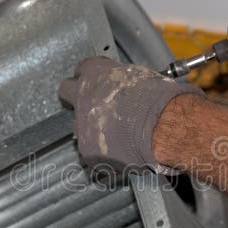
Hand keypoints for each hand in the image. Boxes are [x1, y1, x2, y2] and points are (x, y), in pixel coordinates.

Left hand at [58, 57, 202, 172]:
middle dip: (75, 98)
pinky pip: (92, 154)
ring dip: (92, 132)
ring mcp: (82, 126)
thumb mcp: (144, 80)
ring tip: (116, 138)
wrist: (160, 126)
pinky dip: (105, 158)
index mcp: (97, 73)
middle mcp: (83, 97)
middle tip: (91, 107)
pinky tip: (121, 157)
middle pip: (67, 92)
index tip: (98, 82)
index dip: (91, 76)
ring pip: (79, 128)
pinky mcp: (89, 152)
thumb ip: (127, 84)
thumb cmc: (158, 100)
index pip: (83, 68)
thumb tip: (132, 90)